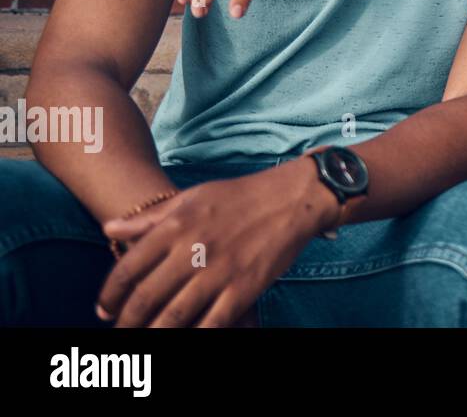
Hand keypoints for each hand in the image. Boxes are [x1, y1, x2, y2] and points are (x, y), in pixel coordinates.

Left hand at [96, 158, 335, 326]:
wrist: (292, 198)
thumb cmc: (239, 196)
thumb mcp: (190, 197)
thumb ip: (149, 217)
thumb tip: (109, 228)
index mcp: (175, 225)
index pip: (127, 269)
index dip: (109, 296)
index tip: (104, 310)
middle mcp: (192, 250)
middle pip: (145, 298)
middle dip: (126, 322)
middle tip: (120, 333)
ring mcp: (219, 271)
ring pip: (173, 316)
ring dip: (153, 334)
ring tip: (144, 341)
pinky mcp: (244, 288)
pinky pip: (212, 323)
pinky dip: (194, 336)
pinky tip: (185, 338)